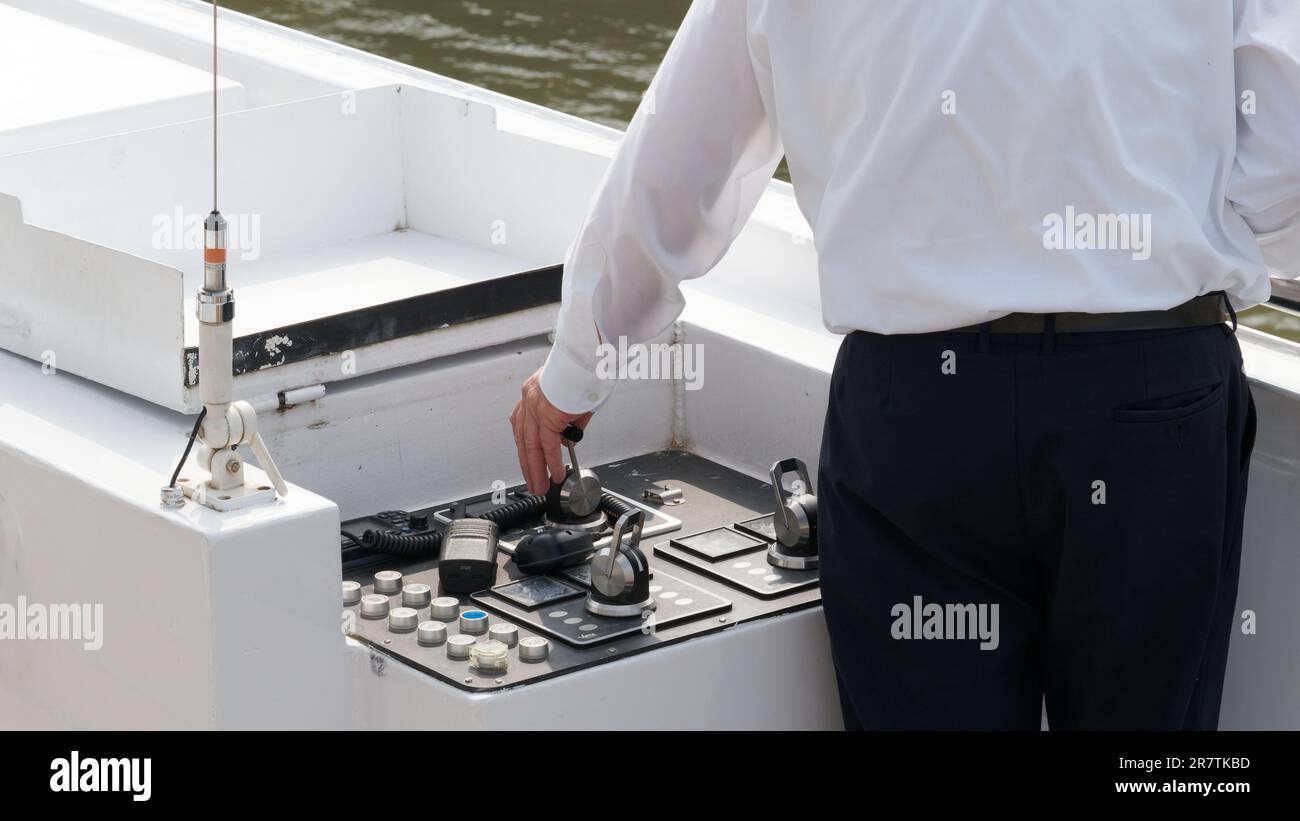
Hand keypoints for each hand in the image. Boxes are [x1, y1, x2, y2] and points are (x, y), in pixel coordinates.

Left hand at [510, 368, 591, 494]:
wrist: (586, 358)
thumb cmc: (584, 370)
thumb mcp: (572, 396)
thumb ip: (570, 419)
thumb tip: (569, 437)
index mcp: (533, 390)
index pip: (523, 424)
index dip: (525, 444)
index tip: (528, 458)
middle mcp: (529, 399)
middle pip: (523, 439)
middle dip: (527, 463)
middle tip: (532, 481)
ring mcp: (536, 408)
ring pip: (531, 446)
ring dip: (536, 469)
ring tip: (540, 486)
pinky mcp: (547, 416)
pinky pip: (547, 445)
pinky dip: (552, 462)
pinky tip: (555, 474)